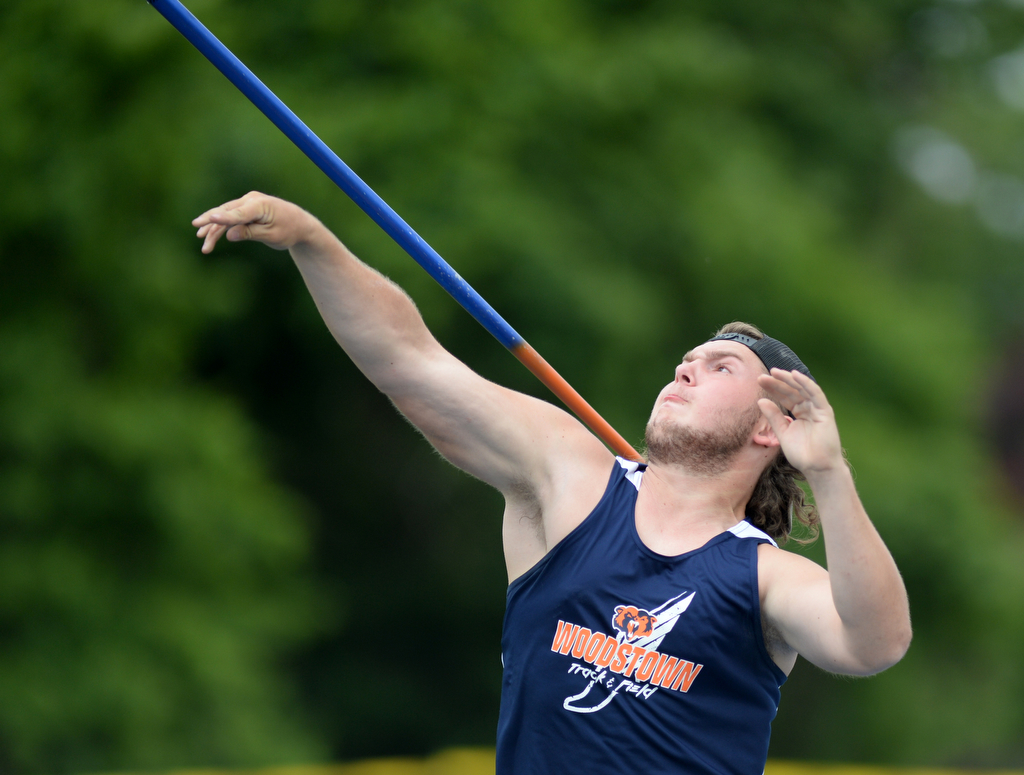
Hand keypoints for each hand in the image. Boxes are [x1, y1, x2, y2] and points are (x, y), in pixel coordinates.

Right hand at [192, 191, 316, 253]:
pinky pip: (230, 217)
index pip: (239, 213)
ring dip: (213, 229)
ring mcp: (248, 203)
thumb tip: (230, 235)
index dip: (224, 218)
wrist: (299, 224)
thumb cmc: (289, 230)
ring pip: (225, 215)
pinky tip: (209, 237)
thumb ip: (250, 233)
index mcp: (260, 205)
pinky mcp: (246, 209)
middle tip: (196, 228)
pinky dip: (220, 227)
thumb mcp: (272, 236)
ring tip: (203, 244)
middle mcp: (252, 200)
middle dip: (210, 222)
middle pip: (226, 211)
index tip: (210, 219)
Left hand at [757, 369, 842, 476]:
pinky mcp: (825, 411)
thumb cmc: (801, 453)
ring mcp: (817, 409)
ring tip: (774, 372)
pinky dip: (806, 383)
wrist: (816, 467)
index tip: (759, 380)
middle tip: (762, 376)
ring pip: (802, 389)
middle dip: (777, 383)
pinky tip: (794, 375)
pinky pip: (815, 393)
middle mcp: (808, 408)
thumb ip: (773, 417)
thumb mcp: (782, 433)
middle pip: (791, 391)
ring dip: (789, 379)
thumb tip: (760, 401)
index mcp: (798, 413)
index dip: (773, 388)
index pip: (784, 397)